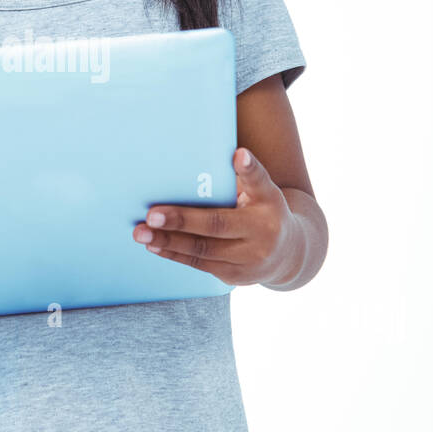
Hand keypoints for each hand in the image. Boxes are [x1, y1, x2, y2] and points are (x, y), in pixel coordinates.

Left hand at [132, 148, 302, 287]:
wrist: (291, 253)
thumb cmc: (270, 211)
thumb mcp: (268, 191)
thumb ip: (252, 173)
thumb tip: (237, 154)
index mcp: (261, 224)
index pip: (220, 218)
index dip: (191, 215)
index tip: (163, 208)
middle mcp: (253, 249)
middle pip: (206, 238)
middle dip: (175, 227)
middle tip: (147, 217)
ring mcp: (241, 267)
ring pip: (199, 255)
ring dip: (167, 243)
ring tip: (141, 233)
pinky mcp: (230, 277)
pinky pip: (198, 265)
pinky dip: (175, 254)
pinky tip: (155, 245)